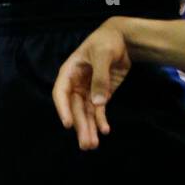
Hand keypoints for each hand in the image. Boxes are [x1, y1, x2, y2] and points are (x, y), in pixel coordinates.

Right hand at [52, 19, 131, 148]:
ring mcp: (88, 91)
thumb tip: (98, 102)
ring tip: (92, 145)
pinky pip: (99, 111)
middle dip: (80, 126)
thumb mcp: (103, 54)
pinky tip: (105, 131)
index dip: (63, 109)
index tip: (68, 125)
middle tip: (86, 144)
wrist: (123, 39)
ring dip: (89, 129)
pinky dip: (101, 121)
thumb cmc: (107, 41)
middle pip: (75, 108)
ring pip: (85, 113)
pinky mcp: (101, 94)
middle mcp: (76, 84)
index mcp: (70, 72)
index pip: (61, 93)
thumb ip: (100, 77)